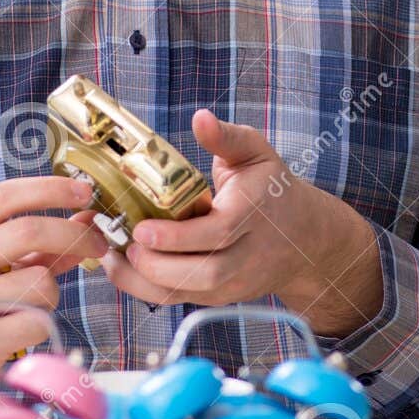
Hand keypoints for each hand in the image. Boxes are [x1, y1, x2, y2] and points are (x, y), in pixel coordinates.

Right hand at [0, 173, 106, 418]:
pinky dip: (41, 325)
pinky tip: (18, 333)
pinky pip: (38, 320)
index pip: (1, 197)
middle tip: (99, 244)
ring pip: (41, 281)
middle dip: (73, 234)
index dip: (48, 189)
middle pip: (26, 231)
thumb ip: (37, 245)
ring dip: (51, 293)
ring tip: (29, 306)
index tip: (84, 191)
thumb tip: (87, 221)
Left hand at [102, 109, 382, 338]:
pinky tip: (124, 269)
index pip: (217, 233)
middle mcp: (247, 252)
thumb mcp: (255, 153)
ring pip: (191, 293)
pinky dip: (150, 290)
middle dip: (158, 265)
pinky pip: (184, 300)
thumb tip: (200, 118)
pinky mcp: (222, 295)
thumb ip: (226, 137)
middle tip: (124, 244)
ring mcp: (236, 280)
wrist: (304, 237)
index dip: (177, 236)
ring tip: (114, 257)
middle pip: (205, 272)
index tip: (142, 229)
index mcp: (253, 212)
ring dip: (147, 281)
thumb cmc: (271, 188)